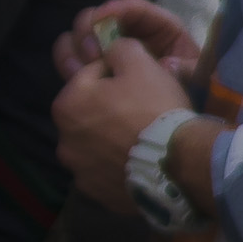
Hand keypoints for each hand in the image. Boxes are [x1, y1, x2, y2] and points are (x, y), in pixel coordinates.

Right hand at [53, 0, 199, 83]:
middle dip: (91, 28)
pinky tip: (74, 74)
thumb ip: (187, 68)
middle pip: (100, 16)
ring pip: (81, 34)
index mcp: (160, 28)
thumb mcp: (198, 76)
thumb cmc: (194, 88)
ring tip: (84, 66)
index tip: (103, 17)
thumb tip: (168, 64)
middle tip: (94, 52)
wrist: (181, 114)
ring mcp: (111, 50)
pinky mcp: (97, 68)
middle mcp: (131, 34)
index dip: (117, 8)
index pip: (135, 8)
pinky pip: (74, 57)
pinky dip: (69, 62)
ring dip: (77, 45)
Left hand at [54, 35, 195, 211]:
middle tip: (146, 114)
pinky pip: (107, 174)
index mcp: (67, 103)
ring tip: (144, 143)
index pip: (91, 77)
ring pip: (96, 146)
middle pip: (91, 114)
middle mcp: (63, 139)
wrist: (179, 165)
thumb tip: (112, 49)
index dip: (120, 75)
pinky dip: (119, 168)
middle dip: (111, 111)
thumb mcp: (141, 63)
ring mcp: (79, 171)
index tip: (144, 83)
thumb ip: (120, 48)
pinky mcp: (97, 193)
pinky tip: (141, 165)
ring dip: (112, 142)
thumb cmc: (155, 109)